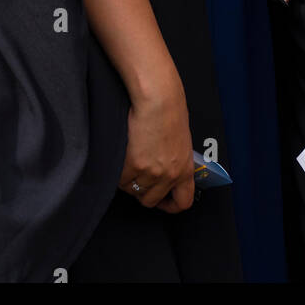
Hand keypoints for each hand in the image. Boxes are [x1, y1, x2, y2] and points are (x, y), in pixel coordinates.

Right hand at [119, 77, 194, 212]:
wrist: (158, 98)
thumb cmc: (170, 111)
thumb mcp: (181, 141)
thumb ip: (174, 160)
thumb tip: (163, 169)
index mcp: (185, 169)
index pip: (183, 202)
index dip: (170, 206)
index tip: (162, 201)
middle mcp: (170, 175)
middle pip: (150, 200)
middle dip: (142, 190)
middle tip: (138, 175)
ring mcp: (152, 172)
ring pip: (133, 190)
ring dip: (129, 179)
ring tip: (130, 158)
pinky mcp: (134, 165)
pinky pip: (121, 179)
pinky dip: (119, 170)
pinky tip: (124, 154)